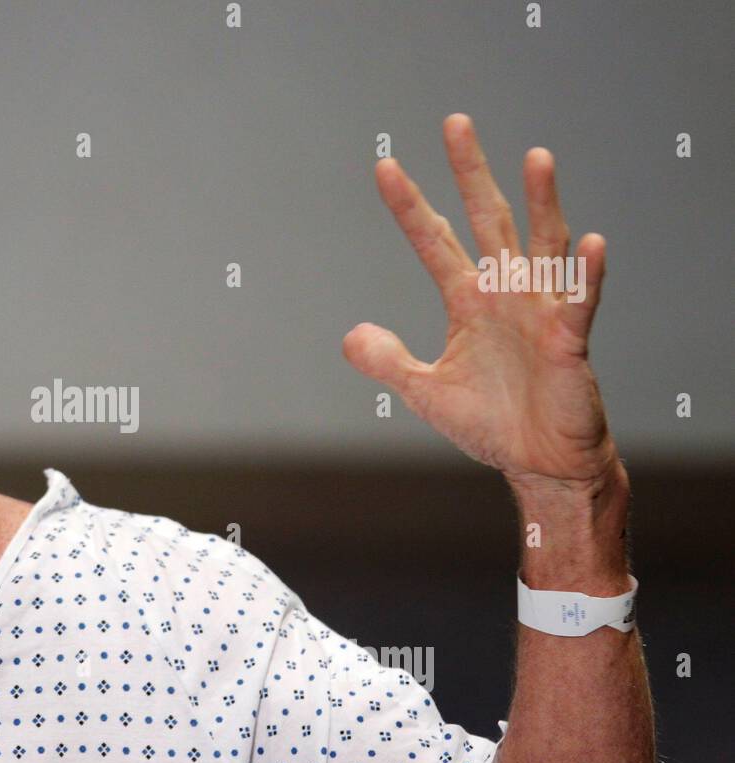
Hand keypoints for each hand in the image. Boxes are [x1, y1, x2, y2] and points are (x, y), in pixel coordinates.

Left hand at [344, 114, 619, 493]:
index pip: (434, 240)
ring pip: (541, 245)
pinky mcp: (569, 343)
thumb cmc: (492, 423)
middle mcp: (505, 294)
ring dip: (541, 203)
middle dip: (471, 173)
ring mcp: (540, 313)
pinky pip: (578, 304)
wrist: (538, 463)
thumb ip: (388, 361)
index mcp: (469, 301)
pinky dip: (583, 277)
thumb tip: (350, 336)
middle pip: (488, 220)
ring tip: (536, 157)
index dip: (410, 205)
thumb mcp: (425, 391)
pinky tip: (588, 244)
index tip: (385, 166)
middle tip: (455, 123)